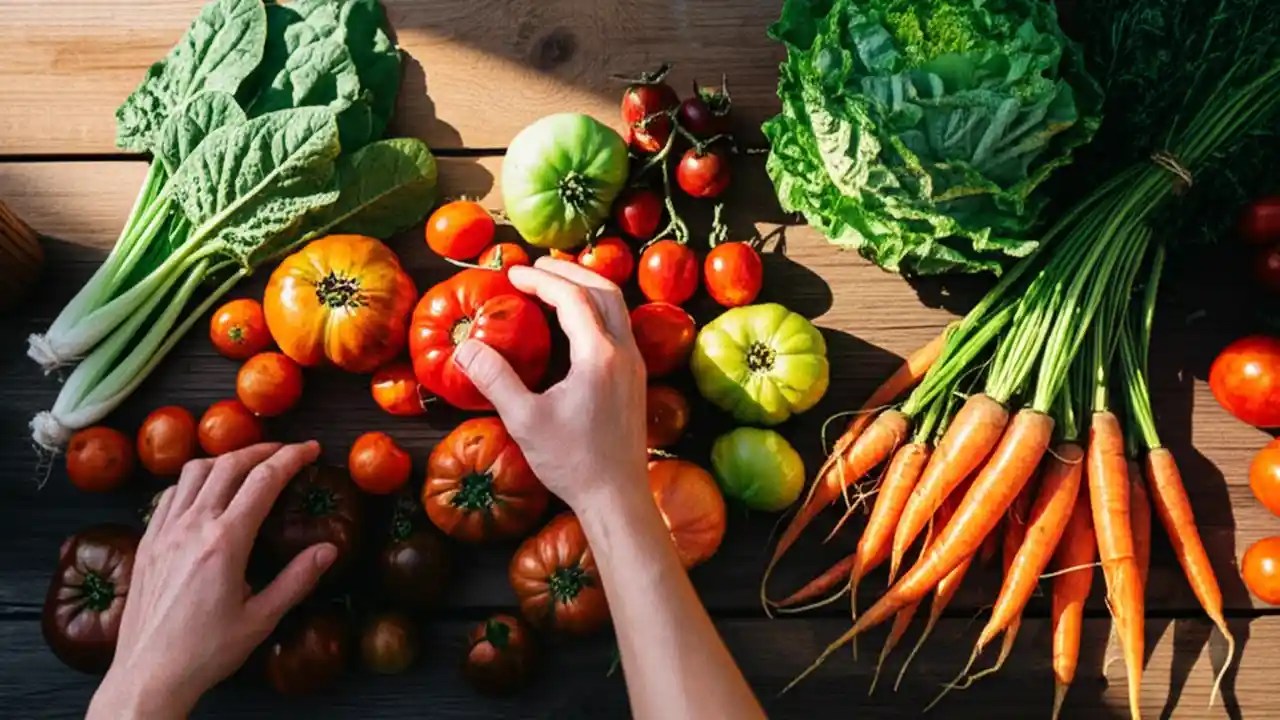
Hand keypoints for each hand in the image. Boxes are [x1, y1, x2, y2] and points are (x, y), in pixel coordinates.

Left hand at [88, 442, 334, 718]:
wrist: (149, 675)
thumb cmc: (206, 652)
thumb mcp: (261, 619)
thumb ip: (297, 580)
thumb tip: (328, 549)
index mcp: (225, 542)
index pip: (263, 481)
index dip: (291, 458)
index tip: (310, 450)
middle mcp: (191, 527)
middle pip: (229, 465)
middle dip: (262, 449)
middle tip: (287, 450)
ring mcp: (164, 532)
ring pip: (193, 472)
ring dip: (225, 458)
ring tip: (247, 463)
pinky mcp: (146, 542)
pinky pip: (169, 495)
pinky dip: (193, 481)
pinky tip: (205, 491)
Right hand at [454, 258, 647, 512]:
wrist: (617, 497)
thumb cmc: (572, 462)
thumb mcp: (525, 421)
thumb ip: (495, 379)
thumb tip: (465, 348)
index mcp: (599, 355)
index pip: (572, 298)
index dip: (541, 280)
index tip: (513, 273)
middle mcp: (624, 352)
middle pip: (604, 291)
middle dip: (569, 273)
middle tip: (536, 268)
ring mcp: (635, 365)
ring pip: (617, 308)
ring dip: (586, 288)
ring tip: (555, 284)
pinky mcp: (635, 380)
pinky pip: (619, 327)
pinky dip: (597, 310)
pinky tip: (575, 323)